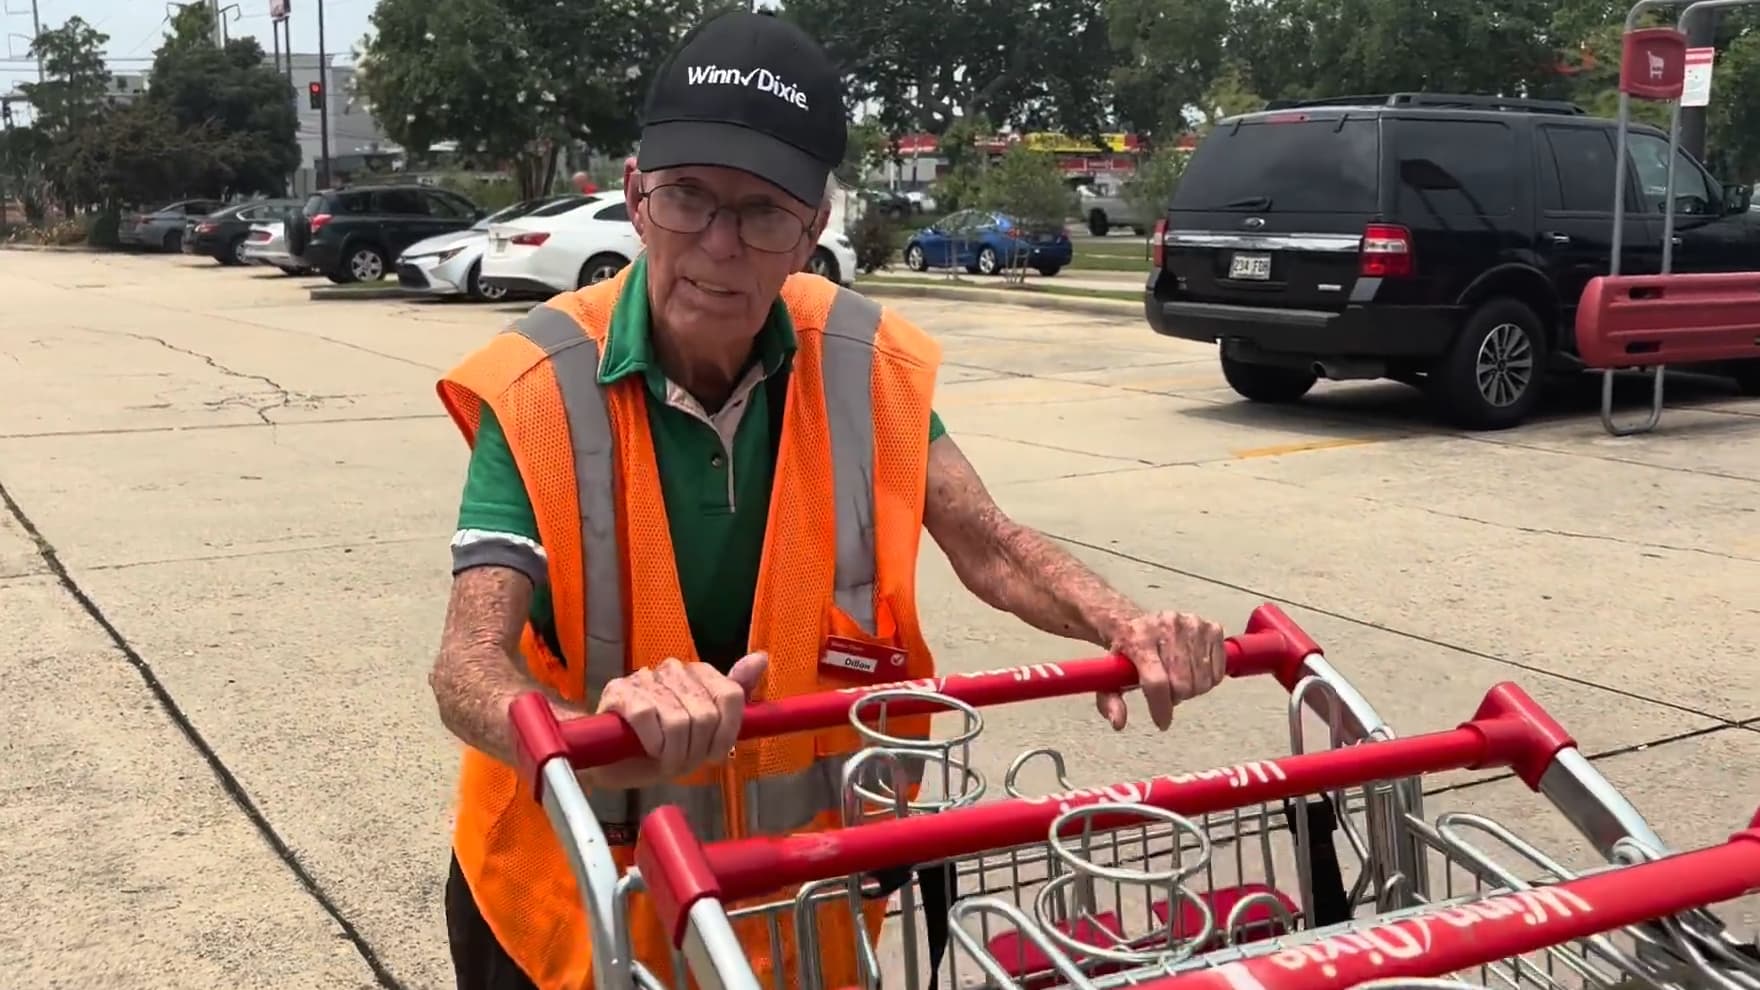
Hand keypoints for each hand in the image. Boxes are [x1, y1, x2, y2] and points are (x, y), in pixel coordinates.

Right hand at [585, 652, 768, 789]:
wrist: (614, 762)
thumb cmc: (661, 746)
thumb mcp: (706, 731)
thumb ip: (735, 698)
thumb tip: (760, 658)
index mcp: (699, 674)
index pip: (730, 695)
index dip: (726, 733)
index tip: (713, 753)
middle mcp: (674, 669)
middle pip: (706, 714)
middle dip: (697, 749)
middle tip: (682, 760)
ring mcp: (645, 678)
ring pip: (678, 720)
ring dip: (674, 753)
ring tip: (664, 759)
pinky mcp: (619, 692)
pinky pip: (647, 718)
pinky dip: (652, 744)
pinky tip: (647, 750)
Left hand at [1097, 611, 1226, 731]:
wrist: (1138, 622)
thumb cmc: (1127, 653)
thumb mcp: (1110, 677)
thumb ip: (1110, 702)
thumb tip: (1118, 723)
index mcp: (1138, 638)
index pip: (1157, 681)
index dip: (1161, 707)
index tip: (1162, 722)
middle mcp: (1167, 626)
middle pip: (1183, 685)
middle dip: (1175, 697)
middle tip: (1167, 691)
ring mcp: (1191, 625)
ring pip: (1203, 681)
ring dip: (1192, 690)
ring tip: (1178, 679)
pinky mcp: (1210, 627)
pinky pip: (1218, 672)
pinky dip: (1208, 680)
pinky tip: (1193, 670)